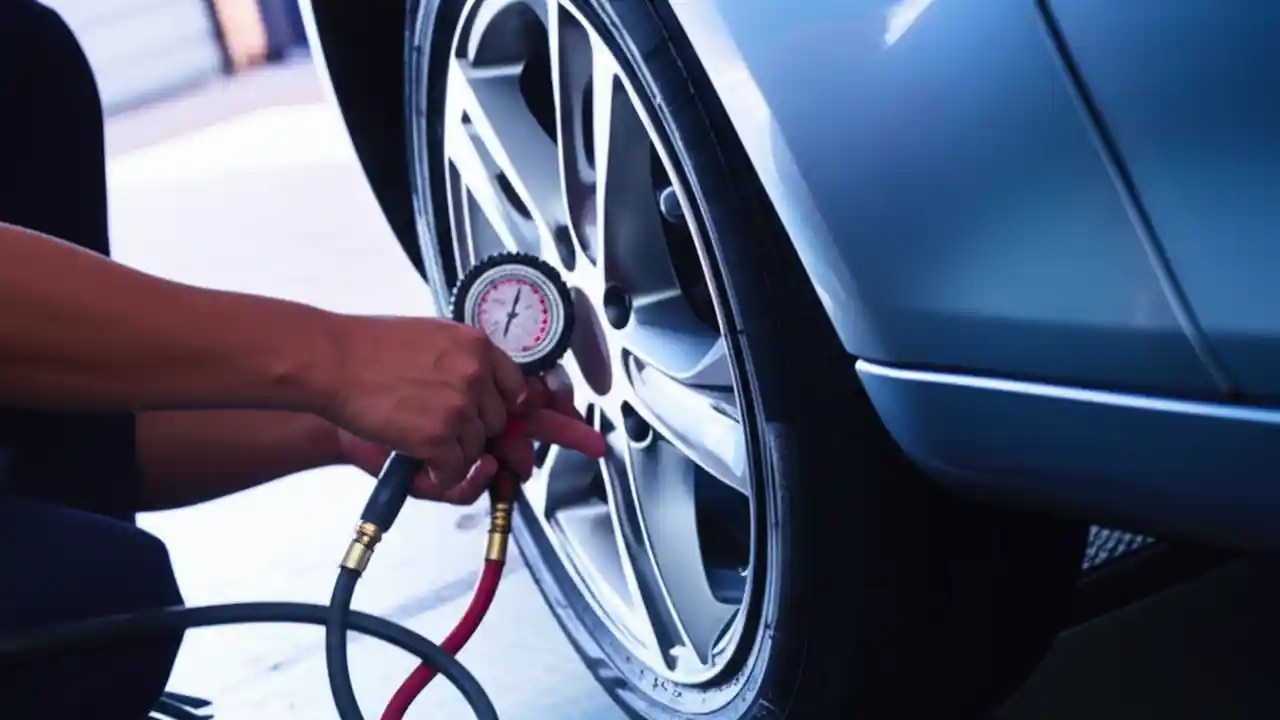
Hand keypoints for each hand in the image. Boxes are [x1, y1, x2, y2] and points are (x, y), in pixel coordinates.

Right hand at [336, 366, 604, 504]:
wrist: (331, 361)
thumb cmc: (371, 354)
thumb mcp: (432, 343)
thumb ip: (470, 369)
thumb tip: (513, 401)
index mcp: (478, 347)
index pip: (527, 388)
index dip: (547, 416)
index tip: (583, 436)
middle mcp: (478, 375)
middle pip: (502, 426)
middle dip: (483, 439)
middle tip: (449, 434)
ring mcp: (462, 407)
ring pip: (479, 452)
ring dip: (452, 454)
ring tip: (413, 431)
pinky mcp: (442, 435)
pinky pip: (456, 472)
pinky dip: (437, 474)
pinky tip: (413, 453)